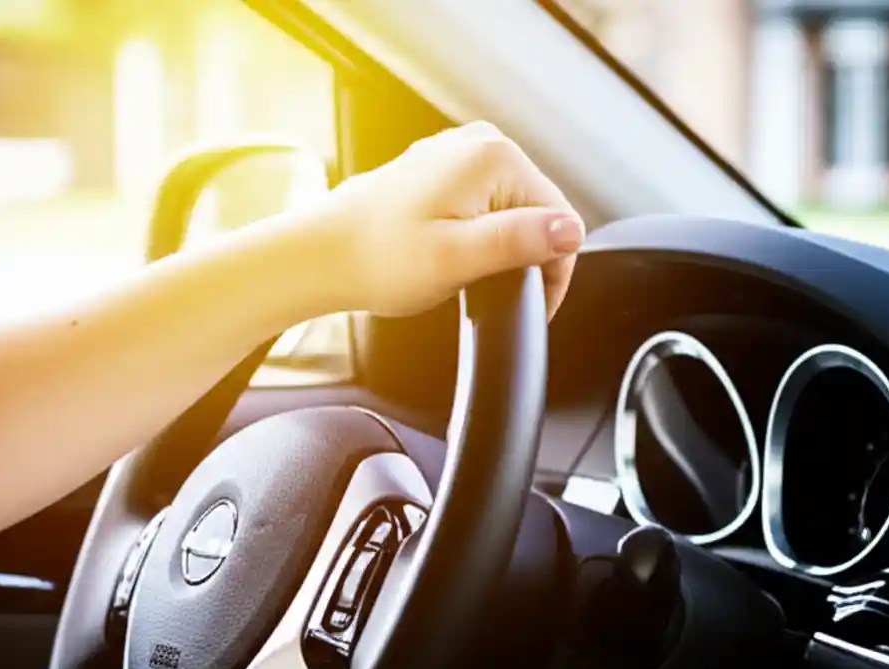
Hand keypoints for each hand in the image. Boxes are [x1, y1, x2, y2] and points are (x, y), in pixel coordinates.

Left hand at [312, 122, 584, 319]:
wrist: (319, 256)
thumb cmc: (376, 259)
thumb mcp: (456, 258)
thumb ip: (518, 241)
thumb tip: (570, 230)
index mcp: (493, 157)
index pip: (560, 217)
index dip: (553, 270)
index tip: (533, 305)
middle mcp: (479, 143)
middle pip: (538, 213)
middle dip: (522, 258)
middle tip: (486, 291)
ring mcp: (458, 153)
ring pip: (511, 212)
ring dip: (498, 250)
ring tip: (461, 274)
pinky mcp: (441, 170)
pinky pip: (484, 207)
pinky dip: (476, 237)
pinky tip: (446, 256)